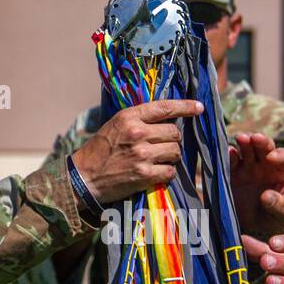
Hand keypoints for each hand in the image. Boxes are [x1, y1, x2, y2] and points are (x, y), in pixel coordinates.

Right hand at [71, 99, 199, 202]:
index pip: (164, 107)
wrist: (84, 177)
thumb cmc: (100, 150)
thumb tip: (166, 117)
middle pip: (174, 132)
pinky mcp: (144, 175)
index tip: (199, 107)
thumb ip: (138, 119)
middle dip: (172, 139)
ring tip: (156, 159)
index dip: (185, 106)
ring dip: (170, 156)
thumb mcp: (115, 125)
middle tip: (160, 145)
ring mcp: (142, 155)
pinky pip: (170, 171)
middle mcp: (137, 133)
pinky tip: (155, 173)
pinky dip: (166, 173)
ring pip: (175, 152)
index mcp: (129, 117)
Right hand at [229, 132, 283, 238]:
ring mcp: (249, 166)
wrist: (255, 226)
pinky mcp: (234, 172)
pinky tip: (228, 152)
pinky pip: (231, 161)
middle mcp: (267, 164)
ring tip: (240, 138)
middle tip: (254, 138)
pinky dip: (229, 155)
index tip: (271, 158)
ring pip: (248, 149)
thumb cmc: (275, 218)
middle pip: (266, 147)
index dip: (280, 155)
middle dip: (261, 141)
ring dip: (244, 142)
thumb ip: (279, 206)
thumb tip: (266, 196)